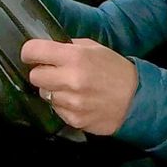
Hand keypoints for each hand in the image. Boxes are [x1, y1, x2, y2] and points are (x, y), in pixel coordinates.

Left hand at [22, 37, 138, 135]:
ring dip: (54, 90)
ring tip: (72, 88)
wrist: (137, 99)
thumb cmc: (115, 70)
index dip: (30, 52)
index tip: (32, 55)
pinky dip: (63, 105)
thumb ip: (69, 47)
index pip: (33, 51)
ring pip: (44, 94)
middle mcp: (70, 79)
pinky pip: (56, 110)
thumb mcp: (95, 48)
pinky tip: (79, 101)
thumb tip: (47, 50)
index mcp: (75, 57)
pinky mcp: (74, 119)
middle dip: (42, 73)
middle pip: (34, 76)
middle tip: (55, 72)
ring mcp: (71, 102)